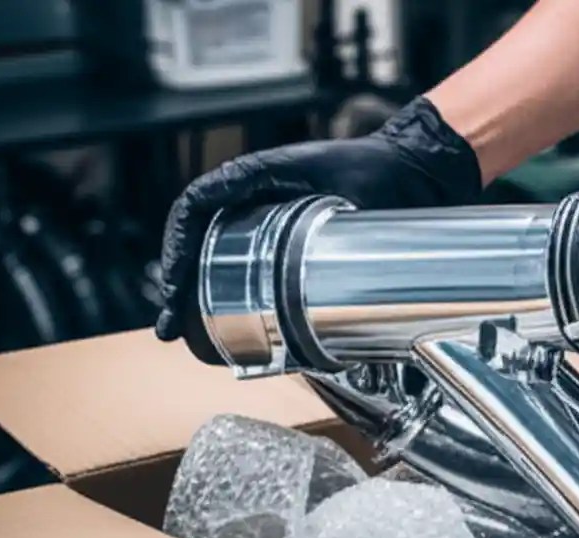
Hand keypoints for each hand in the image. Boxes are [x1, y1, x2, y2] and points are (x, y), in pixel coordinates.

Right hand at [155, 97, 480, 343]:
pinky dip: (220, 285)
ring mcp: (263, 213)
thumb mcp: (349, 190)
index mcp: (256, 175)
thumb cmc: (378, 171)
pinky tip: (216, 316)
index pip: (196, 207)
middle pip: (193, 233)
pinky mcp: (280, 233)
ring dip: (191, 286)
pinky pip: (237, 257)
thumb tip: (302, 269)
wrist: (410, 169)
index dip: (178, 248)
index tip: (174, 285)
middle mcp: (251, 192)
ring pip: (209, 248)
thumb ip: (326, 218)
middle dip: (176, 279)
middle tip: (168, 324)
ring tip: (180, 328)